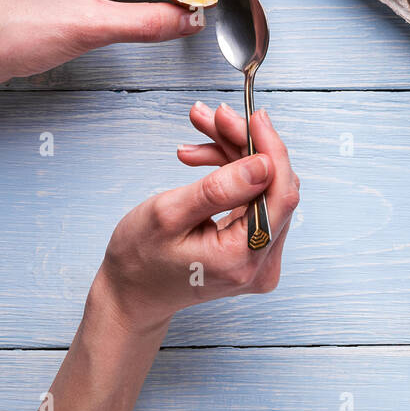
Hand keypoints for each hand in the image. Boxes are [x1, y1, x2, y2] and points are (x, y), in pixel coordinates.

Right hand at [19, 102, 297, 410]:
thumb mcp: (168, 215)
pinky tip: (203, 159)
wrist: (130, 294)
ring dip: (234, 154)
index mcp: (242, 259)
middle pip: (271, 187)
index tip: (254, 116)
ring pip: (262, 188)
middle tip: (212, 117)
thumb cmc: (139, 259)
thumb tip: (264, 163)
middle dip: (244, 144)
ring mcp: (261, 258)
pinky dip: (232, 173)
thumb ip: (218, 189)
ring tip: (198, 133)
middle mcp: (261, 263)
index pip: (279, 194)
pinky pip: (253, 199)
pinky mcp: (254, 249)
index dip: (270, 148)